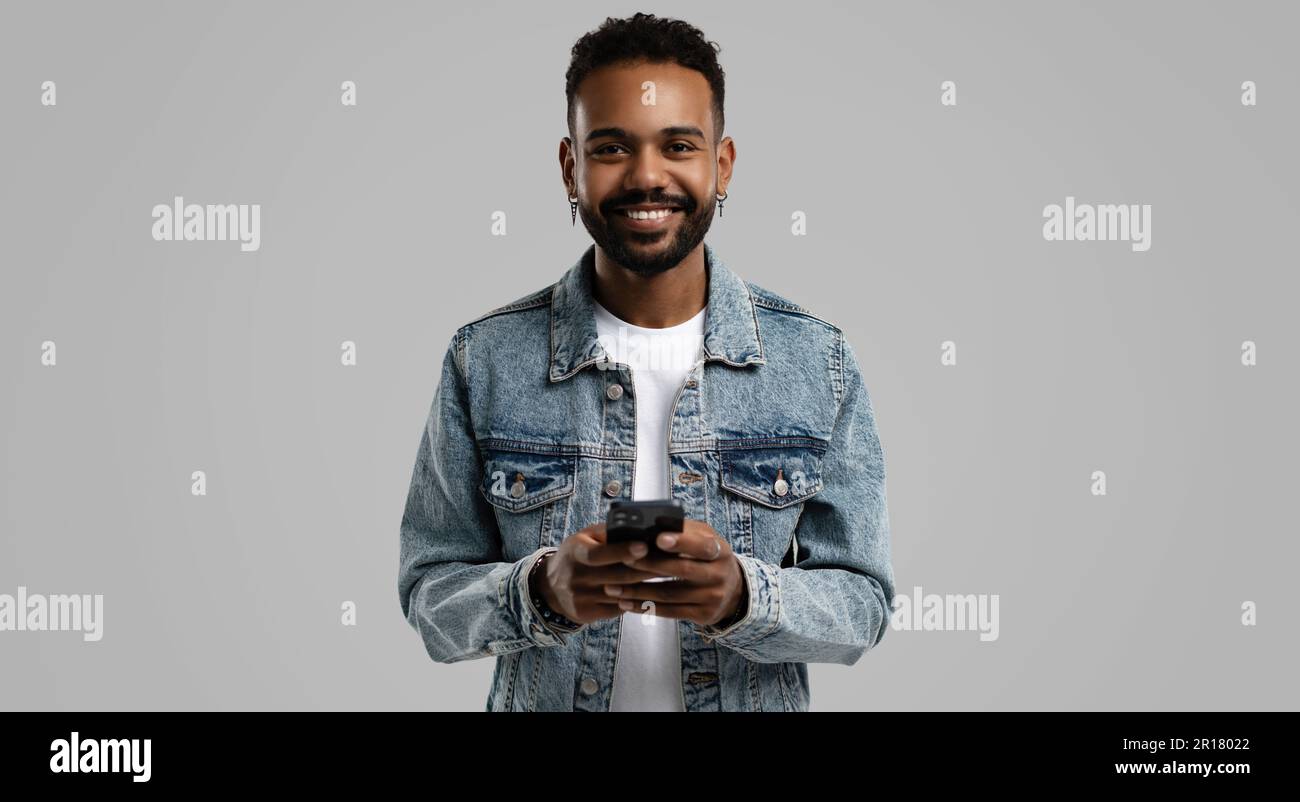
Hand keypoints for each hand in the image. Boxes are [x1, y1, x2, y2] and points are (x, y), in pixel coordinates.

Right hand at [538, 523, 665, 624]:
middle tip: (673, 562)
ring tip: (670, 577)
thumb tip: (641, 529)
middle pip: (617, 575)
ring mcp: (581, 598)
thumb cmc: (577, 555)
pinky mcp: (588, 614)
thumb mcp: (585, 538)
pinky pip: (618, 609)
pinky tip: (655, 594)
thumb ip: (608, 534)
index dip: (622, 551)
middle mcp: (576, 577)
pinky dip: (638, 601)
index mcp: (575, 552)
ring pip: (621, 594)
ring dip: (648, 586)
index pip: (599, 554)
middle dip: (648, 568)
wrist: (550, 587)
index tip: (645, 546)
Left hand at [603, 519, 746, 627]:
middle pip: (681, 571)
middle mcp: (719, 574)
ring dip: (638, 591)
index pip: (701, 545)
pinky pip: (669, 612)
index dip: (680, 542)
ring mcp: (712, 597)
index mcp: (719, 550)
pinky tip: (625, 604)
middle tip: (624, 559)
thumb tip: (651, 524)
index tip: (657, 538)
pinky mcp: (703, 615)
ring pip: (669, 594)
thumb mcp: (704, 539)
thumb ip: (683, 531)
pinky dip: (645, 607)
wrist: (733, 591)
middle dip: (650, 564)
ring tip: (613, 588)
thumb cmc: (708, 557)